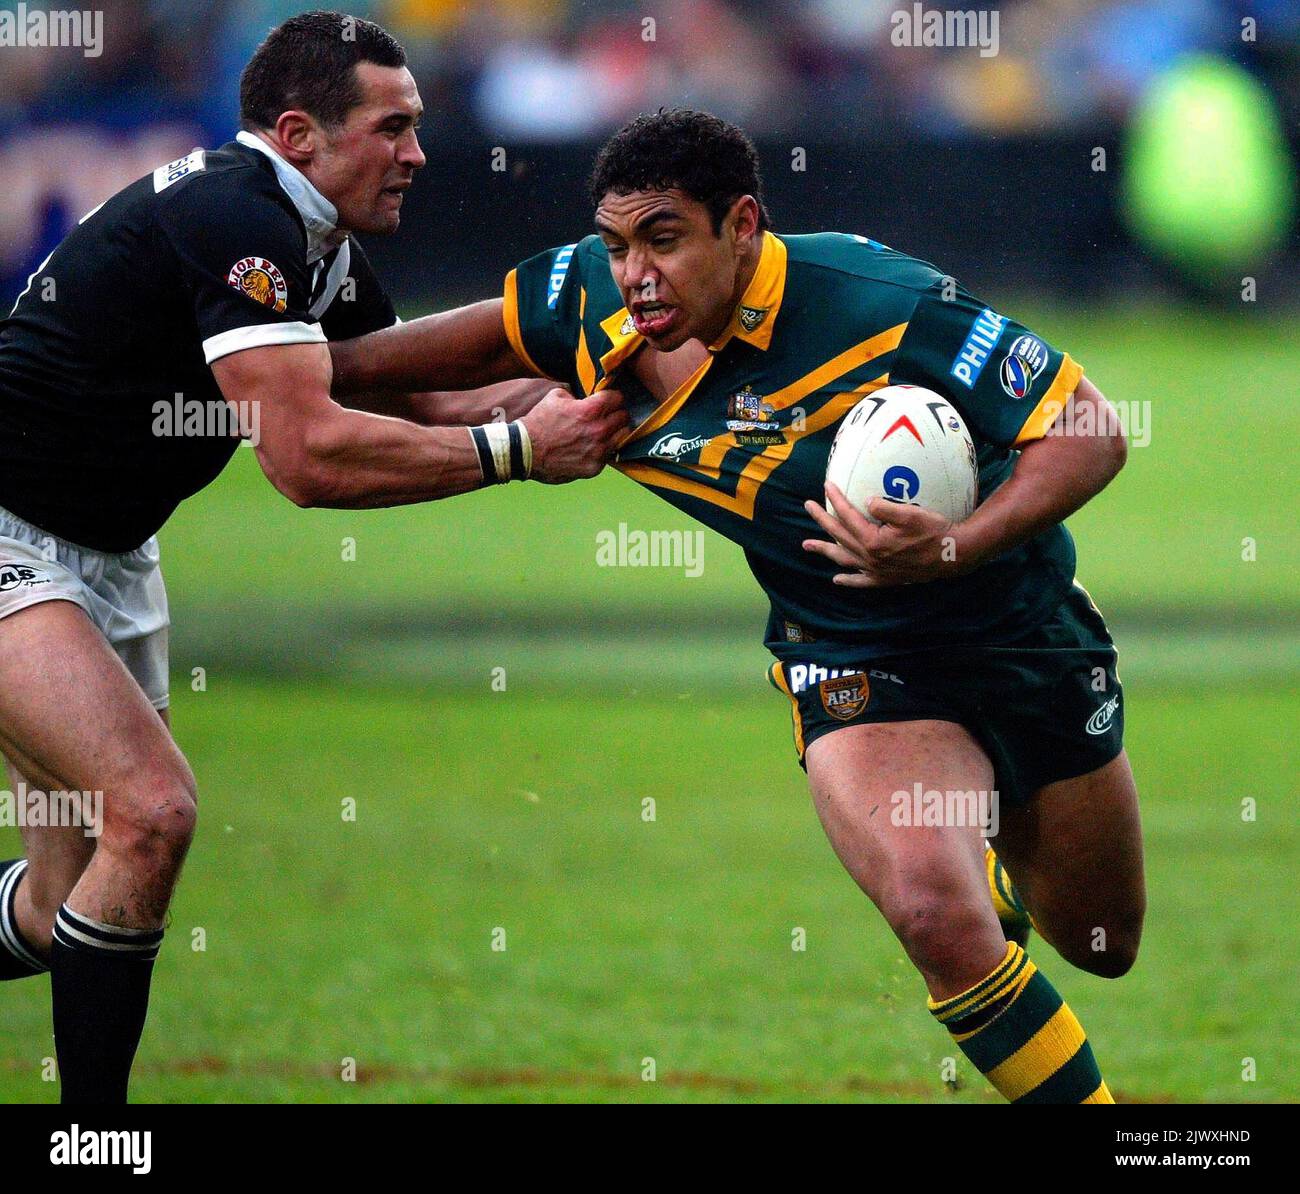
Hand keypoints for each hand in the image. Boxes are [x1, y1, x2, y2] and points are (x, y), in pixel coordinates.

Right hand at [522, 388, 628, 482]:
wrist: (524, 451)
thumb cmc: (539, 422)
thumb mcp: (556, 396)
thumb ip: (577, 394)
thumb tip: (587, 395)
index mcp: (591, 410)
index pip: (618, 398)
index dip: (613, 397)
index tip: (610, 400)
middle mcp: (599, 430)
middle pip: (624, 417)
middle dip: (616, 414)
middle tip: (607, 416)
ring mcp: (598, 451)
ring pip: (621, 437)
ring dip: (614, 433)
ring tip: (602, 432)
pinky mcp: (594, 468)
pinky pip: (607, 456)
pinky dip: (602, 451)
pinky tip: (591, 448)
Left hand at [802, 483, 972, 586]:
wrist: (953, 555)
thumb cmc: (934, 531)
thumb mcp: (910, 514)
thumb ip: (885, 507)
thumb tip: (867, 502)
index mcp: (873, 541)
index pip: (847, 516)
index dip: (836, 500)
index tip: (826, 486)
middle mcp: (870, 558)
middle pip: (839, 536)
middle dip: (821, 520)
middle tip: (807, 506)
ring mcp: (876, 570)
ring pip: (844, 558)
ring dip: (825, 550)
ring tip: (807, 545)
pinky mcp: (886, 579)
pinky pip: (862, 581)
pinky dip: (849, 580)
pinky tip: (838, 579)